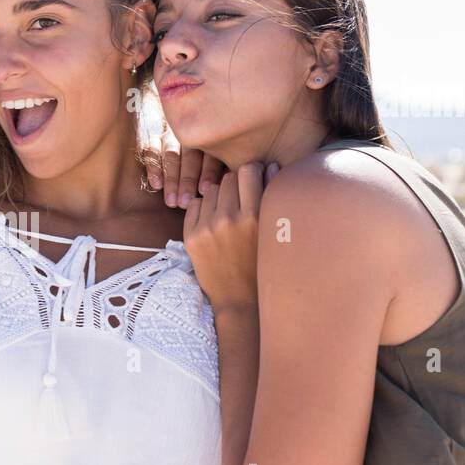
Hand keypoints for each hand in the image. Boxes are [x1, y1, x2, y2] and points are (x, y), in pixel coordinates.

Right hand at [143, 125, 226, 207]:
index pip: (210, 154)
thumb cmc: (214, 164)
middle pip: (190, 155)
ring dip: (171, 179)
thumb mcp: (225, 162)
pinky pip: (151, 149)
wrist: (176, 144)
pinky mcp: (154, 138)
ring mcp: (172, 136)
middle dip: (187, 180)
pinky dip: (154, 167)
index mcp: (213, 138)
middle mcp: (193, 135)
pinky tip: (156, 185)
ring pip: (171, 154)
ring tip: (172, 202)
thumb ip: (228, 168)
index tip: (204, 191)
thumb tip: (231, 182)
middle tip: (185, 203)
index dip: (207, 172)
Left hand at [183, 161, 278, 309]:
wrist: (239, 299)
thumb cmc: (263, 263)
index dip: (252, 173)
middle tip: (241, 202)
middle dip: (235, 186)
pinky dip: (203, 209)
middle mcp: (230, 219)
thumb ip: (271, 197)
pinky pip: (194, 204)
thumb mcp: (273, 232)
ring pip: (211, 189)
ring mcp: (207, 228)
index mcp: (255, 216)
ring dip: (219, 197)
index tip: (254, 182)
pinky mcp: (190, 237)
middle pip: (228, 178)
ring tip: (227, 215)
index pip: (248, 170)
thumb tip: (271, 164)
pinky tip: (213, 224)